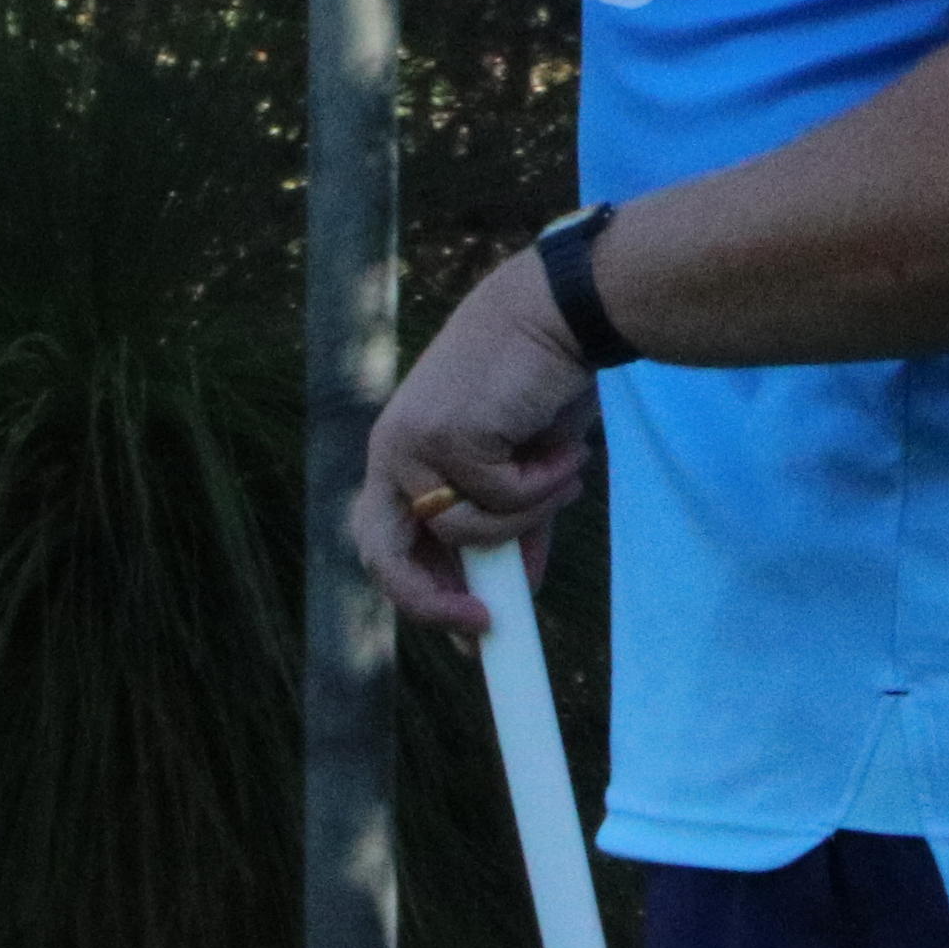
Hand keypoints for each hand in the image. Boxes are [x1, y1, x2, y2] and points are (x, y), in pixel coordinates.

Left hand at [353, 249, 599, 631]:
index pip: (385, 545)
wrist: (560, 314)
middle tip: (489, 621)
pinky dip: (544, 485)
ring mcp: (411, 444)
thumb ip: (506, 530)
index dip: (419, 596)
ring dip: (529, 517)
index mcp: (400, 463)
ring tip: (564, 472)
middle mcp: (392, 455)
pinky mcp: (446, 435)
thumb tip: (505, 606)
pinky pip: (500, 499)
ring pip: (464, 532)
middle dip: (431, 601)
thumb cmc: (540, 388)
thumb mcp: (520, 472)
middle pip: (384, 555)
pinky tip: (562, 446)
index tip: (472, 633)